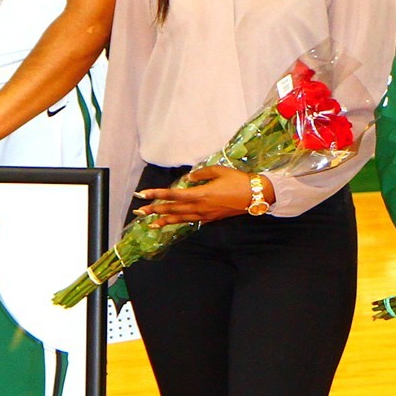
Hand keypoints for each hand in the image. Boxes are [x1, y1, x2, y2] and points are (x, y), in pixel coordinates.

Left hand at [136, 165, 269, 225]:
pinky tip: (173, 223)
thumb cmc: (237, 180)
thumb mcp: (218, 171)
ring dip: (164, 220)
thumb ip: (200, 174)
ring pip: (180, 218)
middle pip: (172, 209)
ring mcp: (204, 215)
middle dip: (155, 210)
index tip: (143, 195)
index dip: (156, 195)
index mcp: (199, 194)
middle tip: (139, 212)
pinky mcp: (210, 219)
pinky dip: (180, 222)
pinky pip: (190, 221)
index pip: (172, 195)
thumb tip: (188, 179)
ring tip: (151, 224)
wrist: (255, 195)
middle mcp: (199, 207)